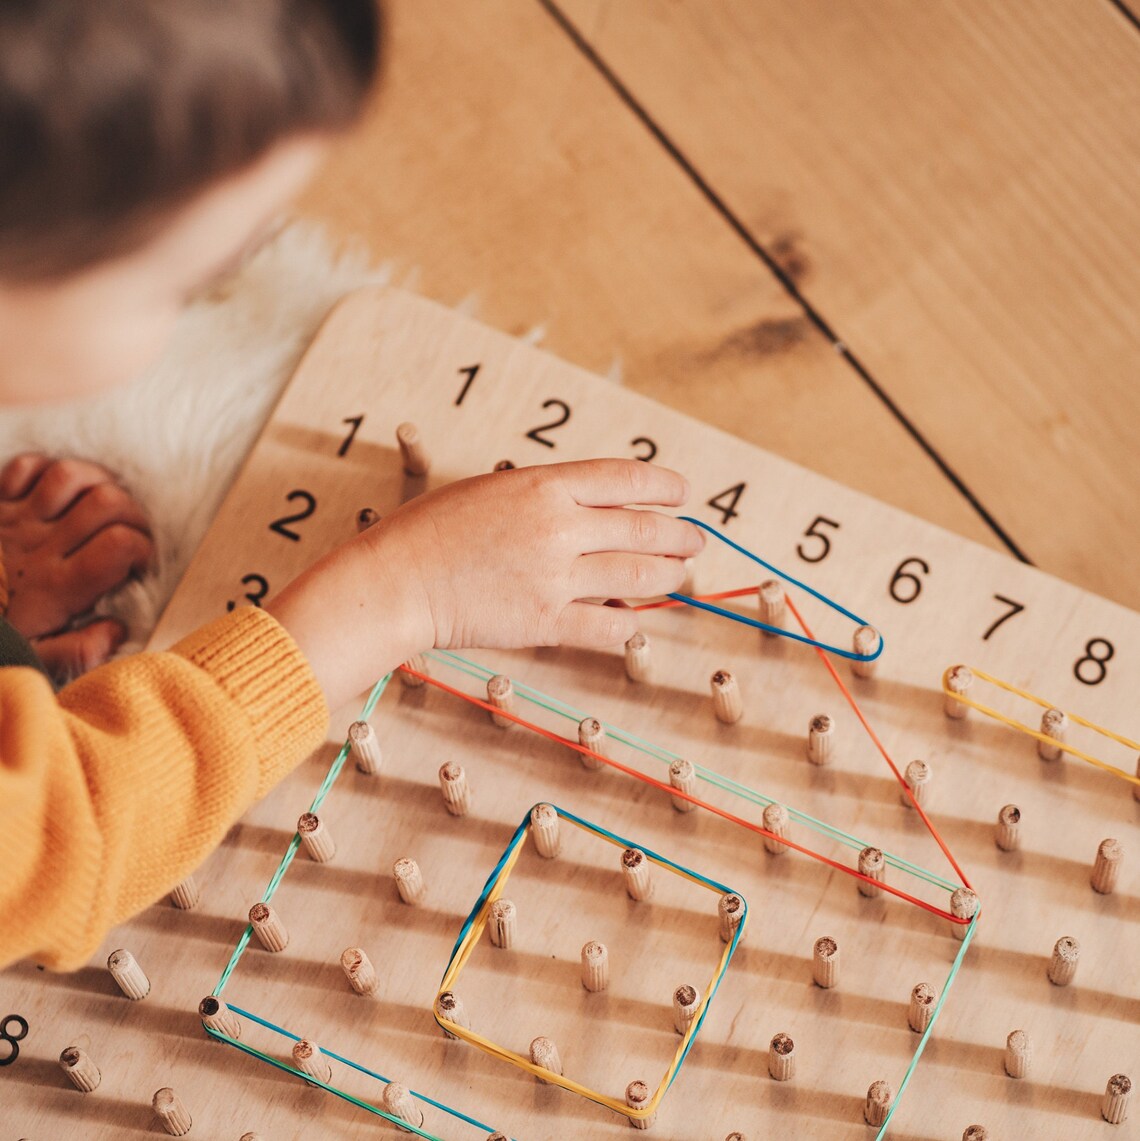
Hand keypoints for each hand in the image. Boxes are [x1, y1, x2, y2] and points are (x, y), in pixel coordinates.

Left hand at [0, 454, 151, 676]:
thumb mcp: (32, 656)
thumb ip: (78, 651)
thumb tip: (117, 630)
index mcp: (58, 586)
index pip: (120, 545)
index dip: (142, 548)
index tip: (139, 563)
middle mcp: (40, 545)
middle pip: (106, 502)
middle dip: (132, 512)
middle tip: (132, 530)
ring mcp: (15, 518)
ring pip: (69, 475)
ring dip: (96, 481)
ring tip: (103, 501)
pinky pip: (26, 466)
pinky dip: (46, 470)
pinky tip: (56, 491)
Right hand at [268, 459, 703, 708]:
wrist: (398, 580)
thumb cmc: (434, 531)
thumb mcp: (493, 490)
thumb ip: (545, 496)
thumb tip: (593, 508)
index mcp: (546, 486)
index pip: (627, 479)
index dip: (664, 486)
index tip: (682, 494)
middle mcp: (560, 528)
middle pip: (644, 531)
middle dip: (679, 537)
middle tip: (694, 542)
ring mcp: (555, 577)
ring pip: (636, 579)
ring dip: (667, 579)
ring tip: (679, 578)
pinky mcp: (545, 622)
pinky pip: (606, 626)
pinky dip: (628, 625)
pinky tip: (634, 621)